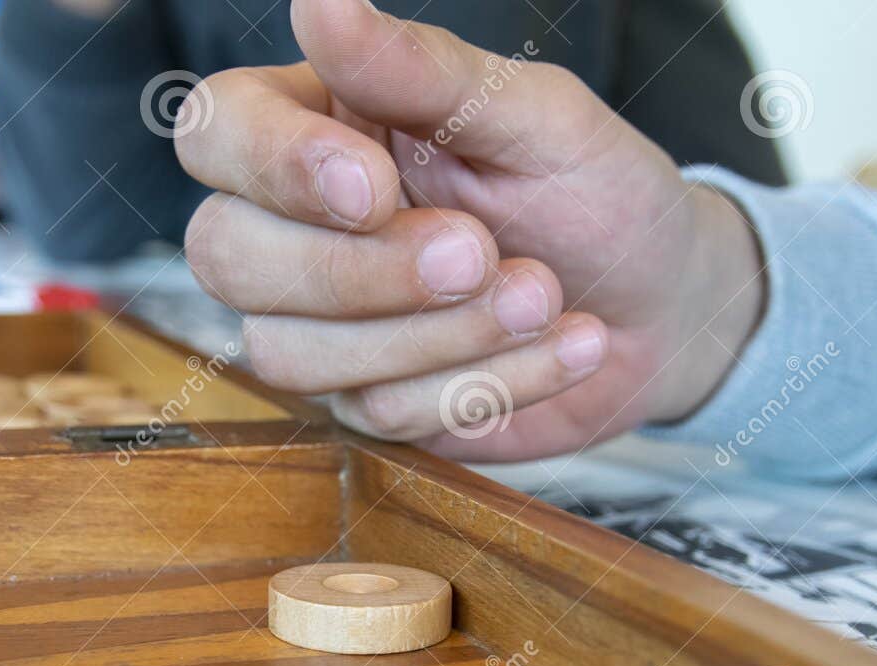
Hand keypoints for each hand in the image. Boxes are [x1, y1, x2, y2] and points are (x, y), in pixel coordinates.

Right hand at [176, 0, 766, 459]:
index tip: (377, 186)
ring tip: (545, 296)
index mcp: (318, 126)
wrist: (660, 306)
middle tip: (482, 253)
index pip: (216, 134)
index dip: (276, 167)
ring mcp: (321, 326)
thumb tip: (320, 1)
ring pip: (294, 355)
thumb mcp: (533, 115)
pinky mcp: (367, 402)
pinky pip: (382, 413)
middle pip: (228, 256)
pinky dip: (486, 382)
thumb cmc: (592, 192)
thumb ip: (422, 70)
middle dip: (361, 271)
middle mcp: (295, 227)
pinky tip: (562, 343)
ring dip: (435, 337)